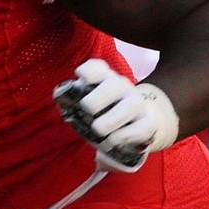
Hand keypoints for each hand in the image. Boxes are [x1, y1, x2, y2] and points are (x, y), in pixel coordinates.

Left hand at [54, 58, 177, 172]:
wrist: (139, 124)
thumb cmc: (105, 114)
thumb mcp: (89, 106)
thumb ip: (72, 101)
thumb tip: (59, 97)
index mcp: (104, 80)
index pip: (98, 67)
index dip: (88, 71)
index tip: (81, 79)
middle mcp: (123, 88)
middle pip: (115, 85)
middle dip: (97, 99)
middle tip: (87, 110)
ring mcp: (137, 105)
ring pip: (131, 105)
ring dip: (111, 120)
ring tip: (98, 130)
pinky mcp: (148, 123)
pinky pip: (141, 127)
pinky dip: (124, 135)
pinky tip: (111, 141)